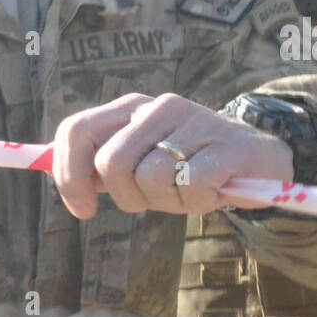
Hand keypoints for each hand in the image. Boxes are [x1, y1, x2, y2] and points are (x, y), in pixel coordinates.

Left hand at [52, 92, 293, 218]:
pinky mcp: (225, 144)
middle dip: (127, 197)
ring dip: (169, 202)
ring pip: (151, 179)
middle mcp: (159, 107)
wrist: (257, 158)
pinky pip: (190, 187)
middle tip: (152, 200)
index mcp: (132, 108)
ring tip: (189, 192)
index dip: (68, 175)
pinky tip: (213, 192)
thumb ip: (104, 165)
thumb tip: (59, 178)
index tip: (83, 209)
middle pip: (110, 163)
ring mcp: (194, 121)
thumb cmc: (191, 164)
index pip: (76, 131)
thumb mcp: (143, 161)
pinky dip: (197, 203)